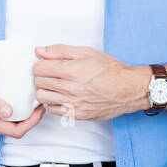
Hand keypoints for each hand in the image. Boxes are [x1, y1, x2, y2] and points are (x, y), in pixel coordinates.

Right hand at [0, 67, 46, 136]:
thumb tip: (8, 113)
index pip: (16, 131)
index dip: (32, 123)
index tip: (39, 109)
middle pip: (16, 129)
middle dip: (31, 120)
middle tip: (39, 105)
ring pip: (11, 123)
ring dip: (24, 116)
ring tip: (32, 102)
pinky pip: (5, 116)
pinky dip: (16, 110)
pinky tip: (19, 99)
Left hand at [33, 45, 148, 121]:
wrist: (128, 89)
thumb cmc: (110, 70)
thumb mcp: (86, 52)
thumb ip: (60, 51)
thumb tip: (39, 51)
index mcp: (71, 71)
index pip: (39, 69)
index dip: (40, 65)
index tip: (46, 65)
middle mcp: (70, 89)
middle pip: (38, 83)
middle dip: (41, 77)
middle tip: (51, 74)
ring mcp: (73, 103)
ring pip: (42, 98)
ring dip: (45, 90)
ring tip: (55, 86)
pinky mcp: (77, 115)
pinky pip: (53, 110)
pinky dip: (54, 103)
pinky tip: (62, 97)